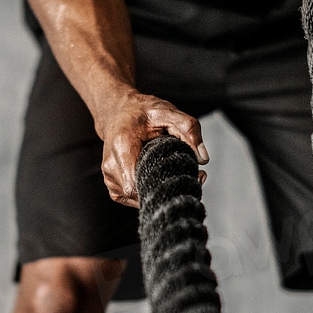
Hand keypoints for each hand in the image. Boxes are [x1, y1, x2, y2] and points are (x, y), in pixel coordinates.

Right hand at [97, 91, 208, 207]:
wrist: (118, 113)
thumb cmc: (142, 113)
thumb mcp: (168, 112)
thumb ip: (189, 129)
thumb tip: (203, 159)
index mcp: (121, 146)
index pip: (137, 184)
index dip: (165, 186)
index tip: (191, 176)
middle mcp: (111, 166)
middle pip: (140, 194)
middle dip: (169, 189)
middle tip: (196, 175)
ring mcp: (110, 179)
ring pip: (139, 199)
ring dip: (161, 191)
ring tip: (178, 172)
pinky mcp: (114, 187)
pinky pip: (135, 200)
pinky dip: (151, 193)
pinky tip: (163, 179)